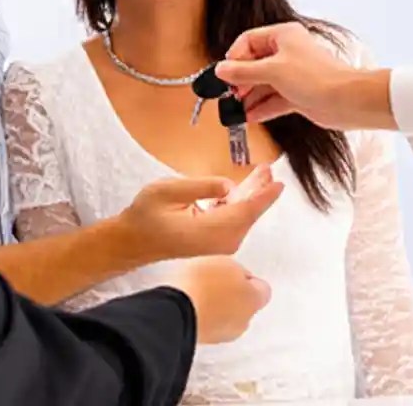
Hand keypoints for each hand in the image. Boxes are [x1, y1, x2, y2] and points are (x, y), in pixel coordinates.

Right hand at [118, 164, 283, 261]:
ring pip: (243, 215)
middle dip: (259, 189)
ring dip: (250, 194)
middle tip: (268, 169)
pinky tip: (240, 190)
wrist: (133, 241)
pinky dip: (239, 203)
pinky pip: (234, 220)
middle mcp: (221, 241)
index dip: (265, 194)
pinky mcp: (215, 243)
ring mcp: (219, 245)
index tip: (279, 182)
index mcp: (212, 230)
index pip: (247, 209)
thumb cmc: (146, 217)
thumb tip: (230, 185)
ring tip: (259, 173)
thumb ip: (203, 186)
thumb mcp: (170, 190)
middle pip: (248, 212)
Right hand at [164, 256, 271, 343]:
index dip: (249, 279)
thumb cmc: (203, 286)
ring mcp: (220, 335)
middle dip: (231, 294)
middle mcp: (242, 323)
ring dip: (213, 307)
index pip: (263, 291)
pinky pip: (204, 324)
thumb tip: (239, 277)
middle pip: (244, 307)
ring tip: (196, 291)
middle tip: (215, 280)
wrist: (175, 311)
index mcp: (254, 301)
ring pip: (223, 318)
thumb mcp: (226, 262)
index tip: (238, 272)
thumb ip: (239, 271)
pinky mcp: (201, 340)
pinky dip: (198, 315)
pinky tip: (186, 303)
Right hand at [214, 22, 395, 130]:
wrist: (346, 100)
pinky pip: (274, 99)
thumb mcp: (272, 71)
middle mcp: (288, 52)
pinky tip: (248, 117)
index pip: (249, 41)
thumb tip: (221, 70)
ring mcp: (293, 75)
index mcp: (283, 36)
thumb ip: (243, 72)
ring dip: (249, 97)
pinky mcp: (298, 94)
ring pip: (264, 84)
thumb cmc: (316, 77)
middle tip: (229, 94)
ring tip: (235, 109)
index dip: (235, 57)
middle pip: (255, 64)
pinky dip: (262, 108)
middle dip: (240, 80)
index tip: (225, 74)